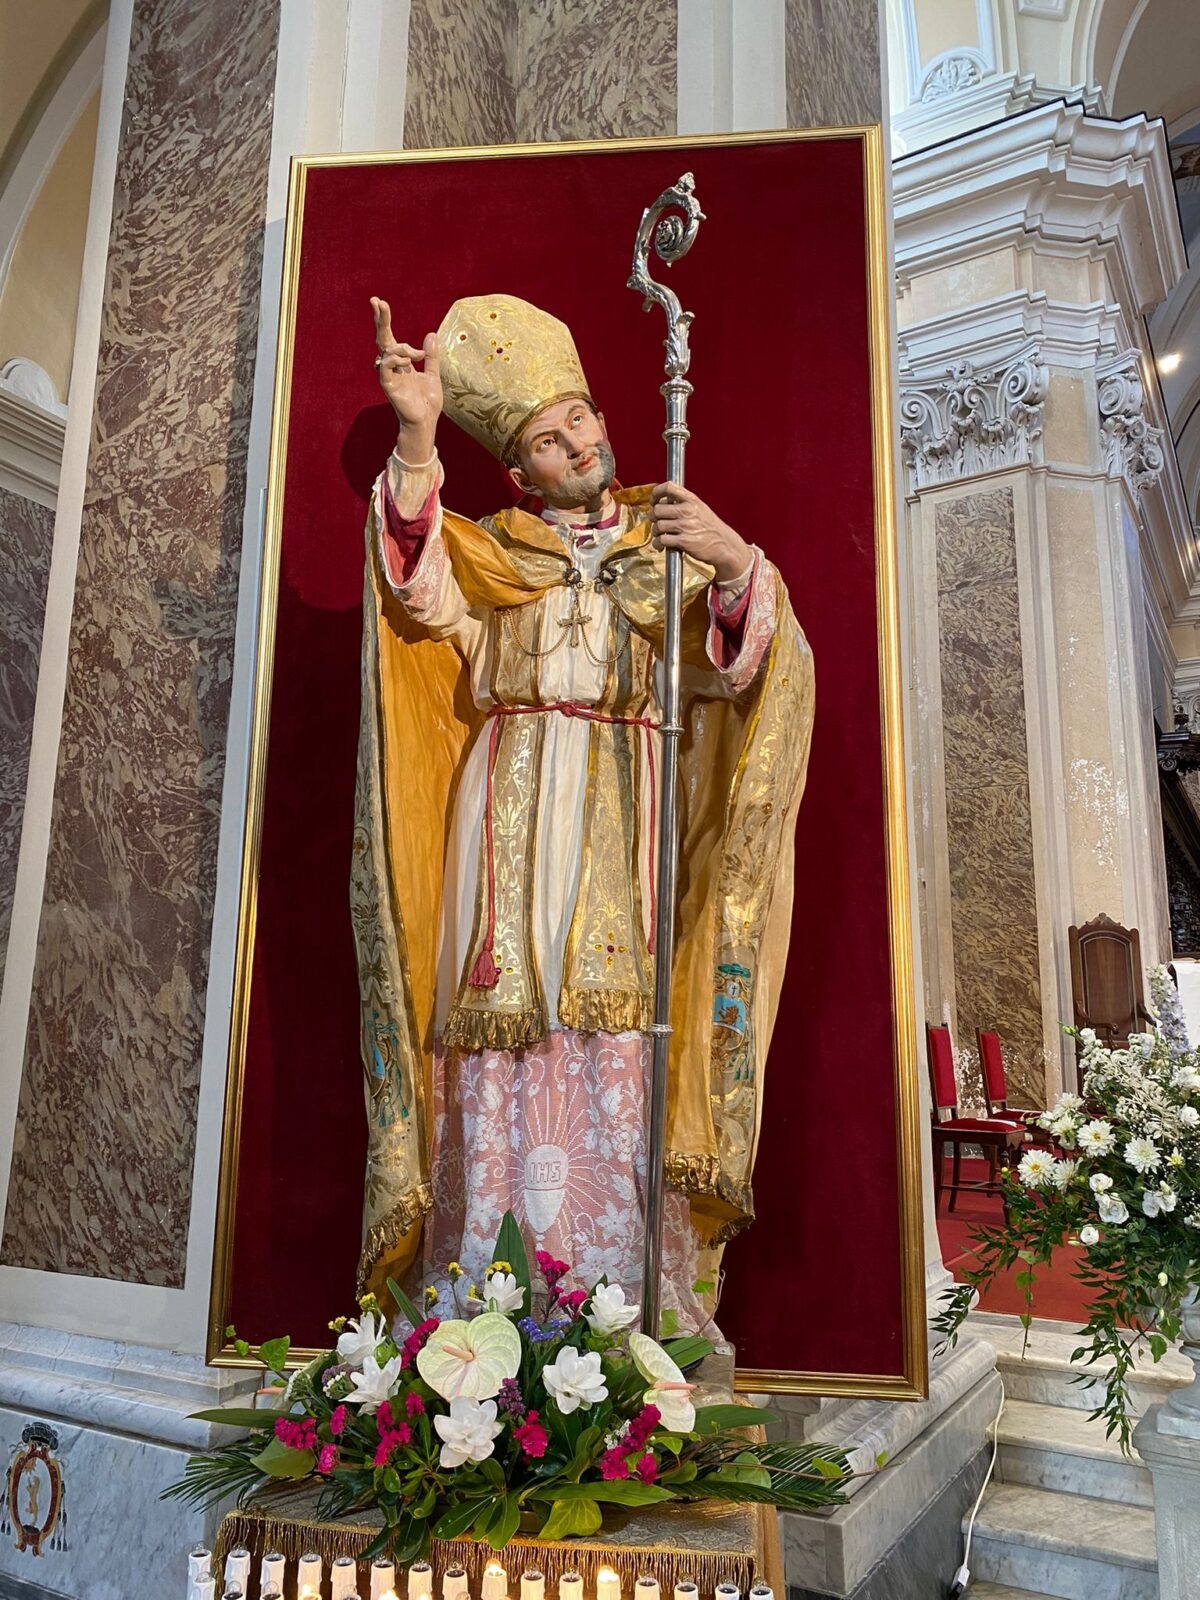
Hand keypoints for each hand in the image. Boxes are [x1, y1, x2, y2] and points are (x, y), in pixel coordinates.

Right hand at [371, 296, 441, 459]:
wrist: (426, 422)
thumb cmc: (427, 402)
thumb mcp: (433, 374)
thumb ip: (431, 356)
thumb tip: (430, 334)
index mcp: (401, 361)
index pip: (389, 336)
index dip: (384, 319)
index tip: (379, 301)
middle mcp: (392, 366)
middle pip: (382, 338)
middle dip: (380, 319)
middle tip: (376, 300)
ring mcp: (388, 375)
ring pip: (386, 350)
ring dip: (401, 347)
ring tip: (416, 355)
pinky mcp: (388, 385)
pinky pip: (384, 366)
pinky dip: (395, 358)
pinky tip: (407, 361)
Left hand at [649, 483, 752, 583]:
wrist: (725, 545)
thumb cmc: (711, 528)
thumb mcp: (701, 509)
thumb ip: (684, 503)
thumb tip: (663, 501)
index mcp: (692, 500)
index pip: (668, 487)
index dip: (655, 493)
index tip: (654, 502)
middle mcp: (688, 511)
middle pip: (657, 510)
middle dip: (653, 518)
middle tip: (656, 523)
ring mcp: (685, 526)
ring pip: (658, 526)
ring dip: (655, 533)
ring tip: (660, 536)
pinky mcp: (684, 541)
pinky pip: (662, 540)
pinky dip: (657, 544)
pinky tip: (661, 545)